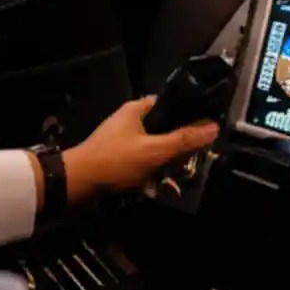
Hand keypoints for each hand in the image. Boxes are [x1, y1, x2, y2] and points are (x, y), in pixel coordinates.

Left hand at [62, 96, 219, 202]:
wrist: (76, 184)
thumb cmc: (115, 161)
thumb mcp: (154, 151)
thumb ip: (184, 140)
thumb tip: (214, 127)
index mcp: (137, 109)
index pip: (170, 104)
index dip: (189, 116)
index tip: (205, 132)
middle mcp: (130, 120)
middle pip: (165, 128)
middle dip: (179, 145)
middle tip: (194, 159)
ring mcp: (122, 140)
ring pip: (155, 147)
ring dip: (166, 161)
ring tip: (179, 176)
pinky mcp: (118, 158)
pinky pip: (143, 161)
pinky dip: (152, 171)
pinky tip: (160, 184)